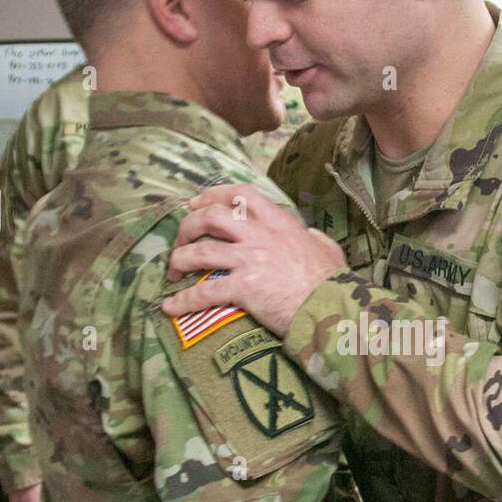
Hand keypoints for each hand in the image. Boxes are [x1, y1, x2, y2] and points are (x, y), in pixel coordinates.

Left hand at [162, 185, 346, 337]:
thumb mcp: (328, 249)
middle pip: (211, 217)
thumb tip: (311, 236)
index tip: (195, 203)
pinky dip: (183, 299)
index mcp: (279, 222)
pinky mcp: (242, 287)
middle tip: (180, 241)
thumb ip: (315, 239)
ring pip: (200, 252)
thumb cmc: (331, 282)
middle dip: (188, 226)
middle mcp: (260, 235)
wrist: (330, 308)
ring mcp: (249, 259)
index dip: (212, 195)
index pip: (240, 194)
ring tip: (172, 272)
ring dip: (179, 260)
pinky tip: (171, 307)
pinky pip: (203, 291)